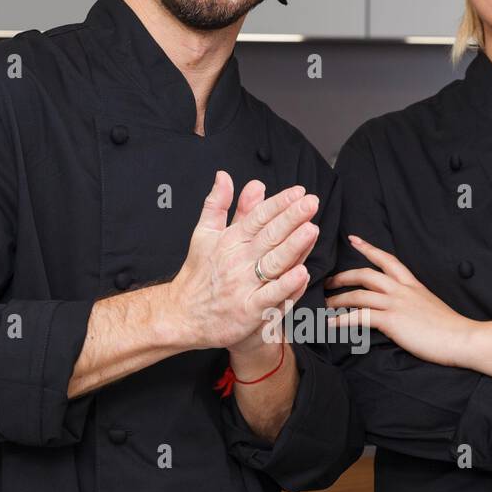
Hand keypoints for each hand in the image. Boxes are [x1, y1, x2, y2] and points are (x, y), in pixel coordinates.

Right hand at [166, 171, 320, 350]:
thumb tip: (224, 176)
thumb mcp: (203, 234)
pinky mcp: (248, 310)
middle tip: (311, 203)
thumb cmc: (197, 275)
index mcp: (229, 240)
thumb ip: (217, 204)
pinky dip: (286, 286)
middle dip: (292, 218)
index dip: (279, 203)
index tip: (299, 192)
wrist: (181, 315)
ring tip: (311, 230)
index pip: (257, 217)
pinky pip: (270, 296)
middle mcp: (237, 261)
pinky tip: (302, 273)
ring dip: (293, 247)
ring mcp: (243, 286)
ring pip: (273, 263)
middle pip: (268, 236)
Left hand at [324, 234, 471, 365]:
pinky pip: (360, 316)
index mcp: (412, 284)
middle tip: (328, 281)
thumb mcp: (429, 306)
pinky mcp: (392, 320)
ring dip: (338, 300)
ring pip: (358, 294)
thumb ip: (413, 302)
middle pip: (366, 274)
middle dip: (343, 276)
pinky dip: (342, 320)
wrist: (462, 338)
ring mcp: (396, 303)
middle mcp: (402, 290)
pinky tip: (330, 324)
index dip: (369, 248)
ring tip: (325, 306)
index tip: (353, 239)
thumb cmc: (449, 328)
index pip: (387, 259)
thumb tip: (402, 309)